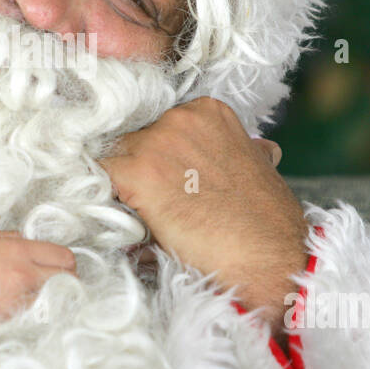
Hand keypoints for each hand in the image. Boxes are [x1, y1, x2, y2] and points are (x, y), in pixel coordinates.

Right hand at [0, 231, 74, 327]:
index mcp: (19, 252)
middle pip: (67, 284)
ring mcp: (12, 303)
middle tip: (52, 286)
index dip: (66, 265)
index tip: (60, 269)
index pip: (65, 260)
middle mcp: (21, 277)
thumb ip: (17, 241)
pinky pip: (27, 319)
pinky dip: (26, 316)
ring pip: (50, 305)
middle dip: (64, 284)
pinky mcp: (1, 323)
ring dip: (45, 302)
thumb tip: (36, 248)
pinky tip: (11, 310)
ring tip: (27, 299)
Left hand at [97, 97, 308, 326]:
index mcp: (209, 111)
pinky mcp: (137, 172)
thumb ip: (238, 152)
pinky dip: (107, 198)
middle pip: (135, 138)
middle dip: (141, 169)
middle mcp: (180, 117)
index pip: (161, 125)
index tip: (169, 179)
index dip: (161, 155)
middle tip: (158, 203)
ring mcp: (157, 141)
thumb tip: (256, 150)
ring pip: (116, 157)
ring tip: (146, 216)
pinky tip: (125, 218)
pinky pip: (102, 177)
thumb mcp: (258, 167)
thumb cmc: (265, 222)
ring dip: (124, 185)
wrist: (267, 257)